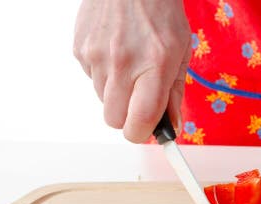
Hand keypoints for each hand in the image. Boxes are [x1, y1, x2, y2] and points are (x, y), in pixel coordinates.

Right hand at [73, 0, 190, 141]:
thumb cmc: (160, 13)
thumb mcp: (181, 52)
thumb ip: (175, 94)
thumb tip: (172, 127)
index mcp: (154, 65)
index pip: (139, 122)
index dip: (142, 133)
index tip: (148, 129)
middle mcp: (122, 63)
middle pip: (114, 120)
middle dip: (127, 116)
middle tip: (139, 99)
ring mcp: (96, 55)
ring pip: (102, 100)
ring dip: (116, 92)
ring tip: (129, 64)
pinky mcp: (79, 49)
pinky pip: (90, 79)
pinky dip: (103, 74)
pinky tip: (115, 51)